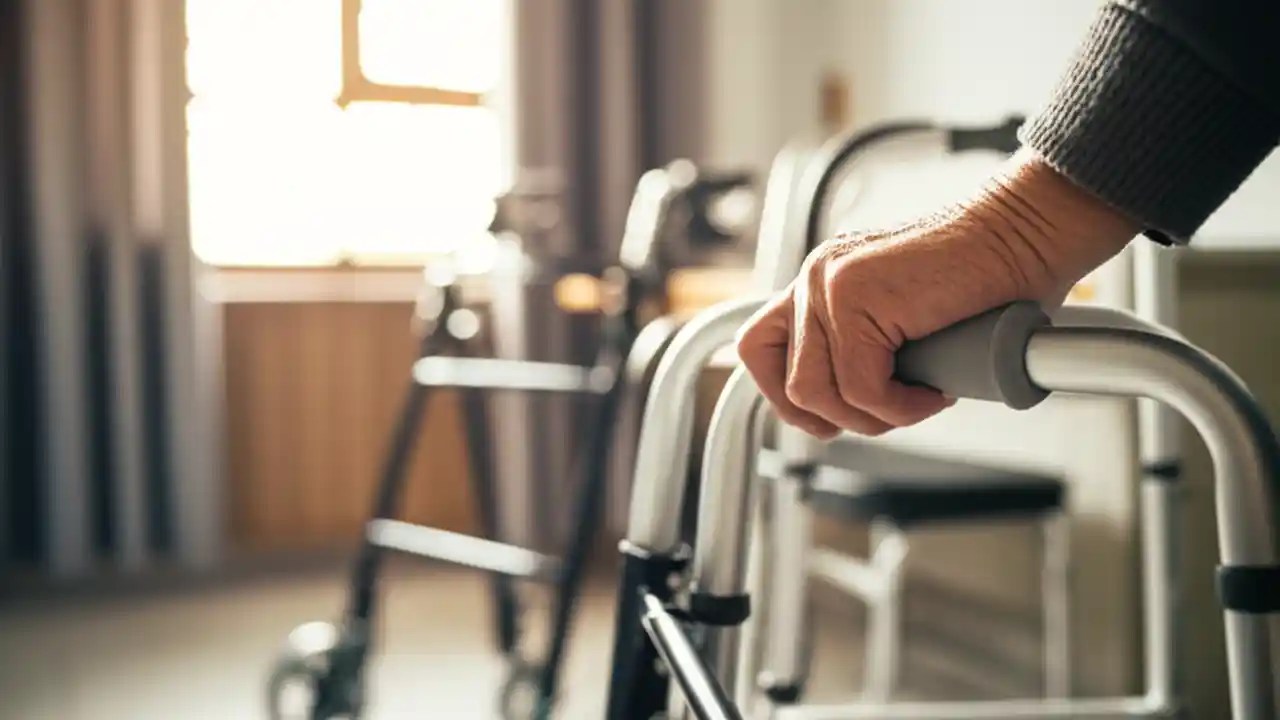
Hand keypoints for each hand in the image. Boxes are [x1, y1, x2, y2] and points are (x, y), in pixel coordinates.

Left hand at [736, 149, 1138, 438]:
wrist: (1025, 236)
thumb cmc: (983, 282)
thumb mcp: (901, 322)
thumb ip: (861, 347)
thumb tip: (842, 409)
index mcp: (818, 282)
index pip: (758, 348)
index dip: (787, 398)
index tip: (831, 418)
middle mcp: (815, 277)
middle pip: (790, 384)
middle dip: (840, 418)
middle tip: (890, 411)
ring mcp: (830, 282)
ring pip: (820, 393)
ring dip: (876, 416)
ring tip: (920, 397)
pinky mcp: (856, 295)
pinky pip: (861, 388)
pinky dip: (902, 407)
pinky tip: (934, 391)